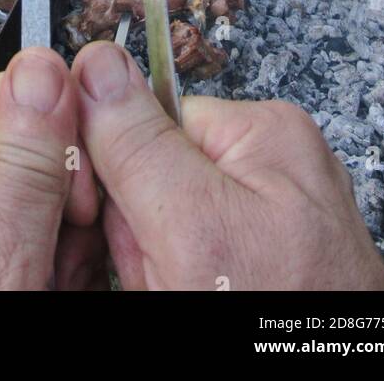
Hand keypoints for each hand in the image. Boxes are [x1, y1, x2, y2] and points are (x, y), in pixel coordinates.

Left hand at [0, 48, 105, 290]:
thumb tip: (46, 69)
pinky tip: (59, 292)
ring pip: (55, 207)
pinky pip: (51, 252)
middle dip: (71, 196)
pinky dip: (67, 274)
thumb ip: (21, 159)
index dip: (62, 126)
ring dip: (73, 242)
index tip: (87, 173)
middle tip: (68, 245)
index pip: (14, 95)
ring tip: (57, 284)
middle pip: (40, 152)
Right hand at [72, 41, 383, 291]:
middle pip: (157, 174)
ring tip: (189, 292)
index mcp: (264, 128)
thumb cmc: (286, 317)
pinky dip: (186, 284)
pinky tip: (202, 298)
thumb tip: (97, 66)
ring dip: (162, 267)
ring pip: (170, 227)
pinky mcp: (271, 258)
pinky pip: (197, 258)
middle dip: (146, 232)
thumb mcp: (194, 224)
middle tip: (170, 275)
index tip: (119, 216)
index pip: (146, 117)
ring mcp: (276, 217)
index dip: (119, 173)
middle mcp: (276, 163)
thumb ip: (139, 144)